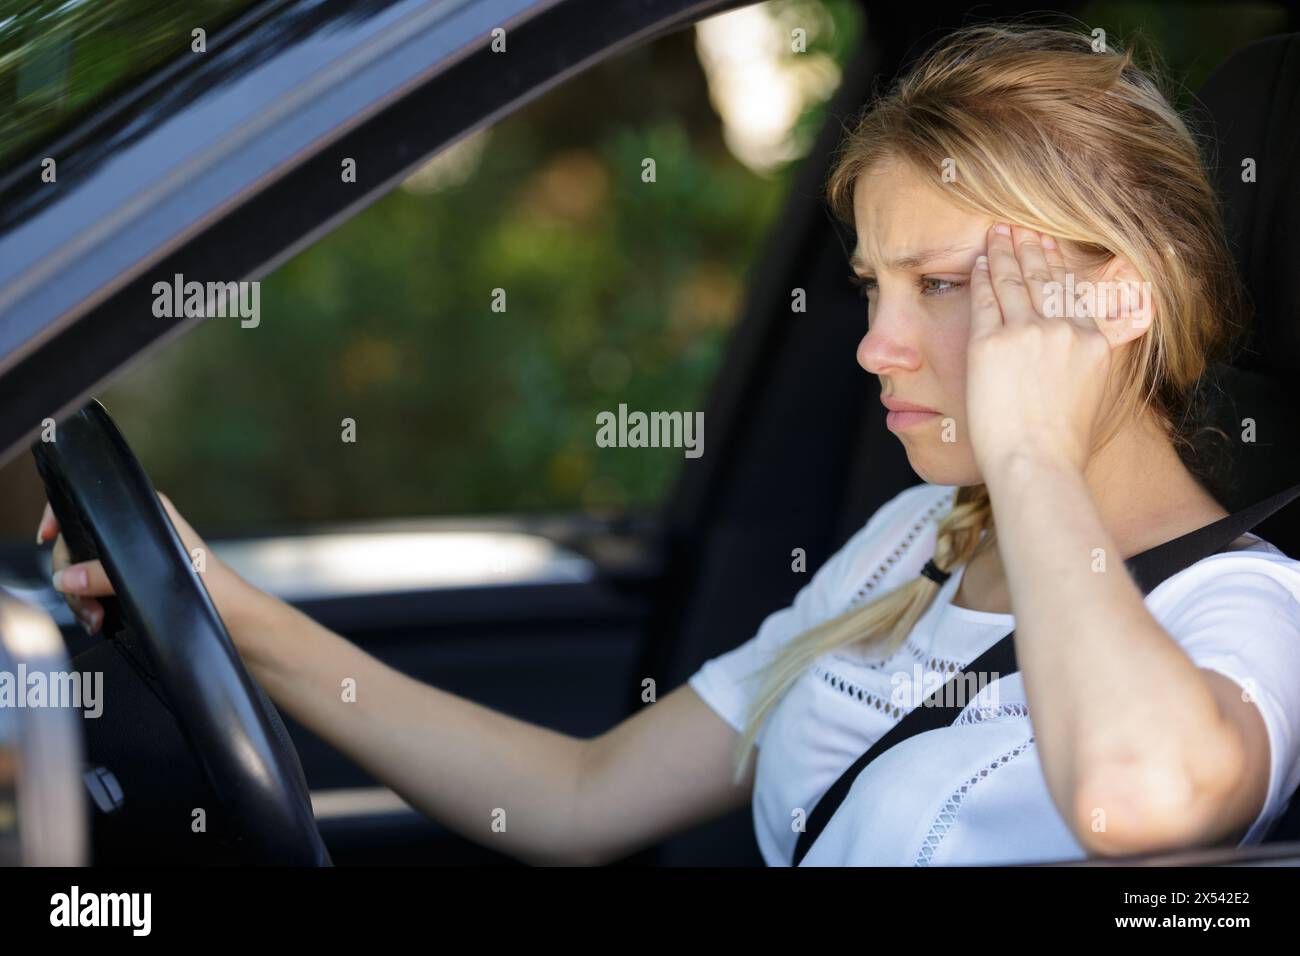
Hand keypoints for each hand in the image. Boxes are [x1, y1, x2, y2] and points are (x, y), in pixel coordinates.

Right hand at [36, 491, 238, 634]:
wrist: (236, 620)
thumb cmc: (212, 591)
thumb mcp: (153, 578)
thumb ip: (105, 575)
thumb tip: (67, 579)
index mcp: (146, 512)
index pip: (91, 504)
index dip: (63, 517)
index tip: (48, 536)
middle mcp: (139, 530)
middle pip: (80, 543)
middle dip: (71, 575)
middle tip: (84, 606)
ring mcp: (135, 557)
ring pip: (86, 569)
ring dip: (81, 597)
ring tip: (95, 619)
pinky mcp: (136, 582)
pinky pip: (99, 588)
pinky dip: (93, 604)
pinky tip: (99, 620)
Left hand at [965, 223, 1111, 476]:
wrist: (1036, 462)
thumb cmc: (1061, 446)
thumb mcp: (1095, 398)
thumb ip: (1096, 366)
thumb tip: (1097, 355)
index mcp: (1094, 344)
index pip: (1075, 295)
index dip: (1062, 268)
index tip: (1053, 248)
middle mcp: (1064, 331)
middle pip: (1046, 280)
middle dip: (1033, 249)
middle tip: (1024, 227)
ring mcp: (1027, 334)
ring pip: (1014, 282)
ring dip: (1005, 252)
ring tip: (999, 232)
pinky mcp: (991, 343)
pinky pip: (984, 300)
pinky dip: (980, 278)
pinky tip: (977, 261)